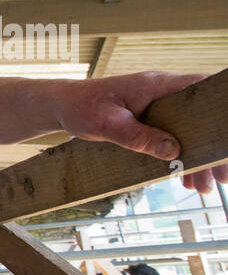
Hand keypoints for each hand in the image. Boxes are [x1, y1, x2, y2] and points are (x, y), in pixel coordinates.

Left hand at [59, 73, 227, 192]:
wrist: (64, 105)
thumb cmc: (81, 107)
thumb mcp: (107, 125)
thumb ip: (139, 137)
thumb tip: (174, 152)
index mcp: (158, 85)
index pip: (202, 88)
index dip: (221, 108)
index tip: (226, 138)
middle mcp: (164, 93)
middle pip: (201, 118)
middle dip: (212, 148)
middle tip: (221, 177)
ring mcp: (160, 107)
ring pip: (189, 132)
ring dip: (197, 159)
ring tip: (202, 188)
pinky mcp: (152, 120)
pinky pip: (173, 138)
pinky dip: (179, 158)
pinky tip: (183, 179)